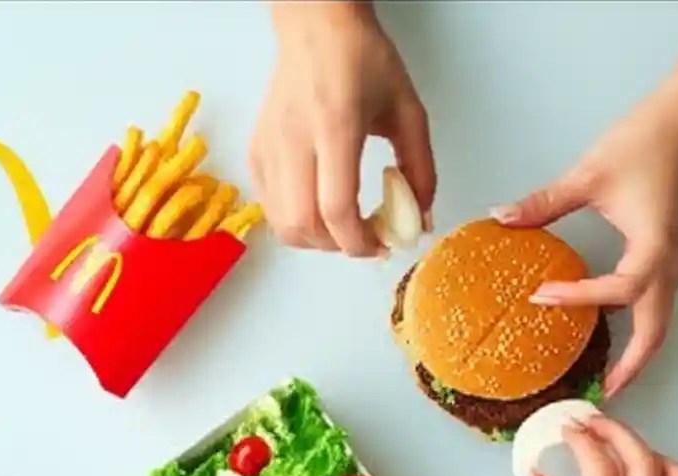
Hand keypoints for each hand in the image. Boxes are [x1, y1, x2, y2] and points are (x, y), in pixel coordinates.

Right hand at [251, 2, 435, 257]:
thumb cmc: (363, 59)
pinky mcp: (256, 149)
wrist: (316, 26)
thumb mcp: (408, 110)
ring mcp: (269, 145)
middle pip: (304, 224)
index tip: (382, 245)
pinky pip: (268, 205)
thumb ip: (420, 168)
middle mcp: (295, 138)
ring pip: (281, 222)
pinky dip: (294, 220)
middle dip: (338, 247)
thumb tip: (421, 217)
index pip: (336, 208)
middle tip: (365, 238)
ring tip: (343, 228)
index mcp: (336, 126)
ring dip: (315, 240)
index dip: (359, 242)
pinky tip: (319, 208)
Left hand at [492, 78, 677, 397]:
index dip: (578, 298)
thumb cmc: (645, 143)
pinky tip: (609, 325)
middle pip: (655, 333)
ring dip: (638, 351)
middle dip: (632, 368)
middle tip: (601, 394)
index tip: (541, 296)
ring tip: (609, 375)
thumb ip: (545, 204)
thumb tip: (501, 218)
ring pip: (660, 321)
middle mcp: (672, 265)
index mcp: (654, 250)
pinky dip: (638, 323)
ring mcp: (676, 262)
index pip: (616, 292)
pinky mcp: (673, 254)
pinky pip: (657, 301)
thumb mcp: (588, 175)